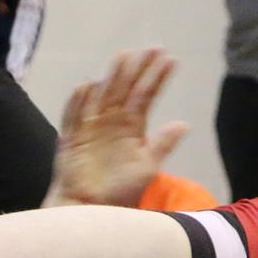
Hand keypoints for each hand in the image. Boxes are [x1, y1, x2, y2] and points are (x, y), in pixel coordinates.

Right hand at [54, 48, 186, 207]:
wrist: (92, 209)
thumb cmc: (120, 191)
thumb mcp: (147, 167)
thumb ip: (162, 144)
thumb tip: (184, 124)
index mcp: (131, 126)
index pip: (146, 96)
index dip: (157, 78)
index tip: (170, 59)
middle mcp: (111, 121)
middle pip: (125, 89)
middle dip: (137, 69)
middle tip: (151, 48)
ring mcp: (90, 127)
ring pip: (102, 96)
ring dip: (112, 77)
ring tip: (123, 57)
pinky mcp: (72, 138)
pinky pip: (74, 116)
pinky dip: (79, 102)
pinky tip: (88, 86)